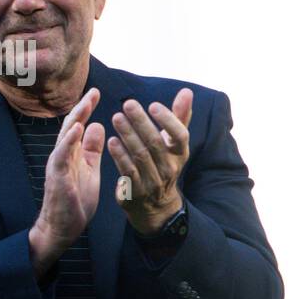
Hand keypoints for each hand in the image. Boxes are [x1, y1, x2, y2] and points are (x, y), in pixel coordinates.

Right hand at [30, 89, 104, 270]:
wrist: (64, 227)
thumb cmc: (76, 199)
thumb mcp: (90, 169)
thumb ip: (92, 149)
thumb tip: (98, 125)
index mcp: (74, 153)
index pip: (80, 125)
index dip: (87, 108)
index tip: (96, 92)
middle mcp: (64, 154)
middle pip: (72, 125)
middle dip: (82, 107)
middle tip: (93, 90)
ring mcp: (58, 164)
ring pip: (65, 136)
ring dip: (76, 118)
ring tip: (86, 103)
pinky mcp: (56, 176)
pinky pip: (61, 154)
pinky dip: (69, 140)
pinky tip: (77, 129)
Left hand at [107, 88, 193, 234]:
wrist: (156, 206)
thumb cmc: (164, 164)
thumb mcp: (174, 144)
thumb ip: (180, 117)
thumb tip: (187, 91)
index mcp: (180, 154)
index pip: (180, 136)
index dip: (168, 120)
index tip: (154, 105)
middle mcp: (170, 168)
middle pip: (156, 143)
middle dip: (141, 122)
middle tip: (128, 104)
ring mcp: (153, 182)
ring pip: (140, 156)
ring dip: (128, 135)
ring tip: (116, 117)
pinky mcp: (136, 192)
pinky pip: (128, 171)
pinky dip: (120, 156)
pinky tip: (111, 141)